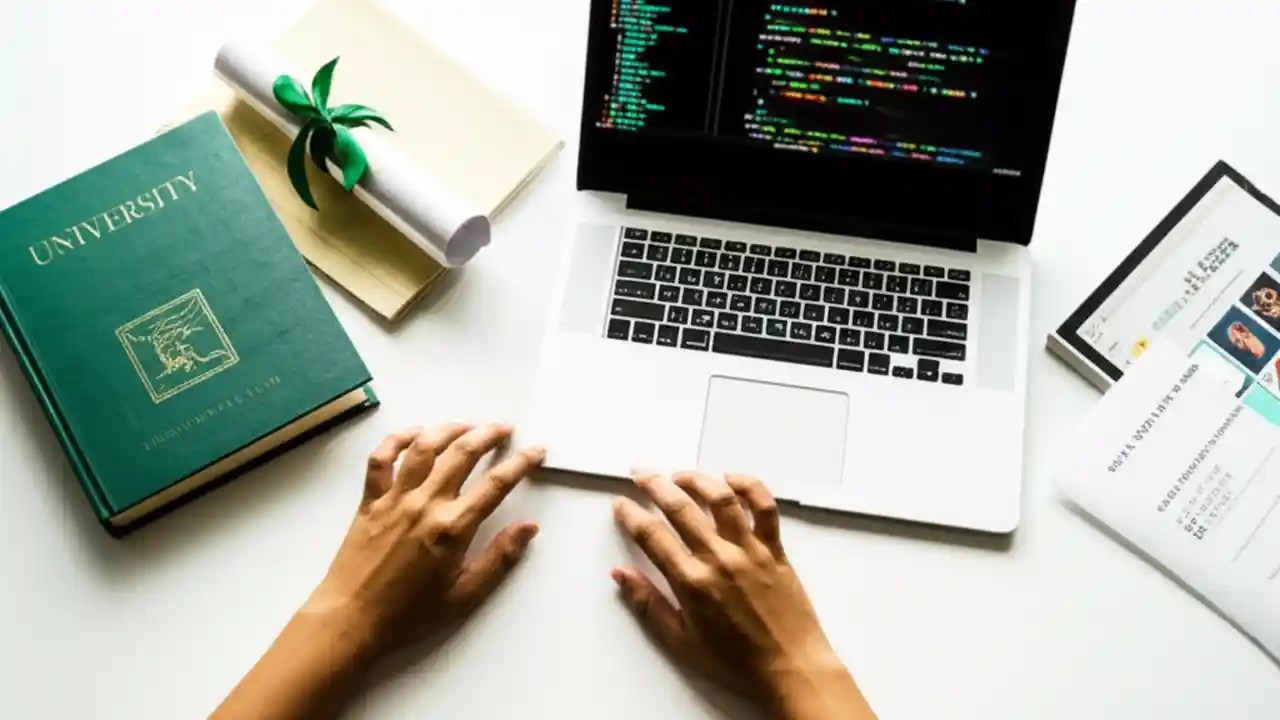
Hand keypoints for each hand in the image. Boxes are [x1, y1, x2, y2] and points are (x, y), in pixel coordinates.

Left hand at [305, 423, 545, 659]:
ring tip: (467, 425)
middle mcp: (425, 504)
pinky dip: (397, 439)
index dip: (521, 463)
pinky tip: (414, 433)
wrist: (352, 619)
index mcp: (452, 528)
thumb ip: (499, 558)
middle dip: (488, 434)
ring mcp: (394, 498)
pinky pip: (381, 459)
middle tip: (504, 428)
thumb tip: (529, 527)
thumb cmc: (410, 614)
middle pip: (462, 454)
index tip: (536, 450)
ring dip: (449, 429)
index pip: (496, 485)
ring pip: (424, 447)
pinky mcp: (369, 500)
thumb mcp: (464, 596)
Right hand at [612, 472, 874, 719]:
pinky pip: (764, 507)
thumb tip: (620, 574)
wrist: (789, 668)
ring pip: (721, 498)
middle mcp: (719, 559)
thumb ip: (648, 605)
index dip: (631, 515)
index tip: (621, 503)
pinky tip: (731, 480)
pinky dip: (749, 486)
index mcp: (692, 583)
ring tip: (680, 475)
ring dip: (697, 479)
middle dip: (655, 485)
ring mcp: (750, 550)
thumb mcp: (681, 642)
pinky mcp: (775, 549)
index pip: (652, 536)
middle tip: (641, 474)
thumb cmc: (735, 661)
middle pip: (680, 508)